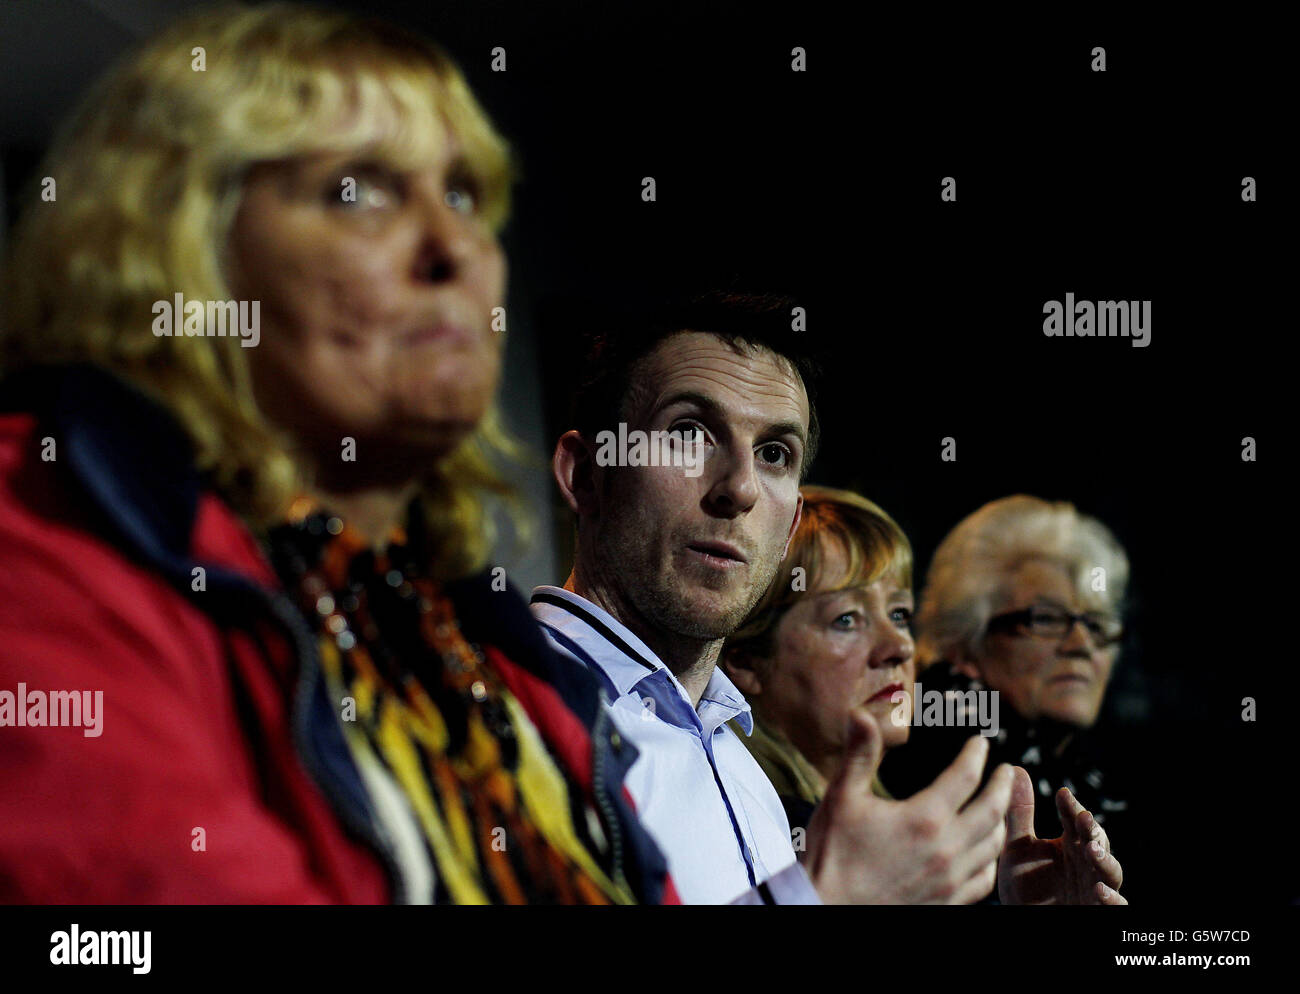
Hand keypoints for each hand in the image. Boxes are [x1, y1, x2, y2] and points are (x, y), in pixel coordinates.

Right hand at [806, 708, 1013, 903]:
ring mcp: (949, 880)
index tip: (980, 741)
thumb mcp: (842, 796)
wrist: (825, 907)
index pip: (965, 776)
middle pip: (992, 810)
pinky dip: (991, 860)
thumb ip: (859, 754)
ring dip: (1002, 820)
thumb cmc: (831, 852)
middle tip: (1007, 770)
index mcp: (924, 818)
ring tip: (1000, 806)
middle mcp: (946, 849)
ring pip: (993, 846)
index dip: (976, 754)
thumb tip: (860, 713)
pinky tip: (986, 853)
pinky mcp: (946, 902)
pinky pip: (984, 880)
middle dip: (1002, 785)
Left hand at [997, 766, 1126, 904]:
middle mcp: (1086, 863)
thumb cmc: (1026, 886)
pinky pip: (1115, 905)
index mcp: (1070, 844)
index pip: (1075, 820)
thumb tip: (1016, 769)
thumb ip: (1018, 813)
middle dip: (1092, 829)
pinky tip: (1100, 890)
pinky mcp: (1098, 909)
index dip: (1071, 807)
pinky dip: (1112, 898)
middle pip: (1098, 841)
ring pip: (1111, 870)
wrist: (1026, 921)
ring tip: (1092, 849)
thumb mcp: (1017, 848)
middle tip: (1084, 817)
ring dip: (1105, 859)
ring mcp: (1096, 886)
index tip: (1062, 794)